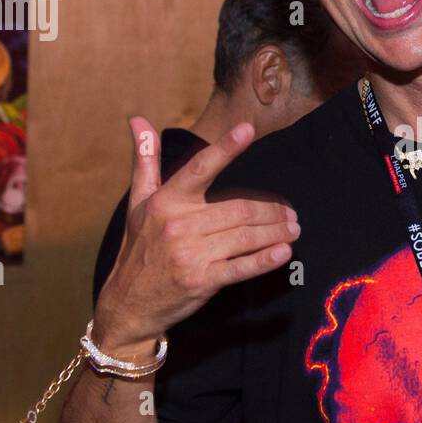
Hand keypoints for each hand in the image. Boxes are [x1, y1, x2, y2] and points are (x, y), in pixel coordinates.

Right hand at [94, 117, 299, 351]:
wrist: (128, 303)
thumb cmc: (139, 248)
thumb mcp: (137, 203)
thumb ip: (145, 161)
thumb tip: (137, 119)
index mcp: (165, 201)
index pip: (200, 169)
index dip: (225, 149)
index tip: (247, 129)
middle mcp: (178, 224)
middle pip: (237, 208)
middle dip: (270, 209)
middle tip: (290, 211)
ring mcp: (190, 253)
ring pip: (245, 235)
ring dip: (275, 231)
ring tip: (293, 228)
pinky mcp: (201, 280)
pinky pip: (240, 267)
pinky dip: (265, 260)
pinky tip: (284, 252)